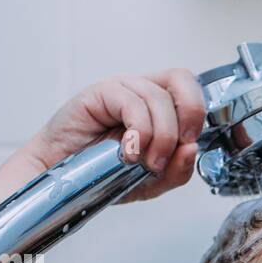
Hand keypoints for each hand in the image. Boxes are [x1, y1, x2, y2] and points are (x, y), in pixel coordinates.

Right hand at [21, 68, 206, 204]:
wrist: (61, 178)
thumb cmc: (103, 174)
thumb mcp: (152, 182)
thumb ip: (177, 170)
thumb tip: (192, 148)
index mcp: (161, 109)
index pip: (192, 91)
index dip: (200, 113)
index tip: (192, 143)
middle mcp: (143, 92)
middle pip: (182, 79)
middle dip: (190, 114)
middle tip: (180, 145)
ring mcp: (122, 89)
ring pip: (159, 98)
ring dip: (161, 136)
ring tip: (145, 162)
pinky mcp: (101, 92)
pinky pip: (132, 103)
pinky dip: (138, 131)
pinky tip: (128, 152)